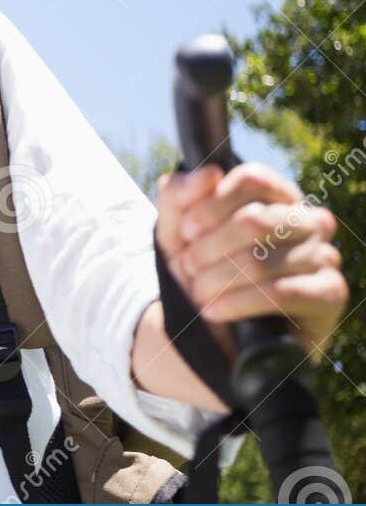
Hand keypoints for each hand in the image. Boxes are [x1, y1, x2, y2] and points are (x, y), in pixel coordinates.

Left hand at [155, 161, 348, 365]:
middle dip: (207, 248)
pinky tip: (214, 310)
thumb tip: (208, 174)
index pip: (252, 179)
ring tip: (198, 293)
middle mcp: (308, 220)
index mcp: (277, 196)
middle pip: (254, 220)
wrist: (216, 331)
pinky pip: (281, 293)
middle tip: (187, 267)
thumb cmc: (201, 270)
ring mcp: (324, 255)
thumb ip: (179, 195)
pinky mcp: (329, 293)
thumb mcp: (176, 231)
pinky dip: (237, 303)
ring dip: (215, 280)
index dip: (211, 205)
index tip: (186, 231)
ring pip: (260, 260)